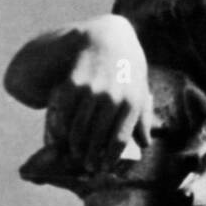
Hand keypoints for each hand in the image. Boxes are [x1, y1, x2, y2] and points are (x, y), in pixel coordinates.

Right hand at [5, 15, 153, 172]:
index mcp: (132, 101)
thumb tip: (144, 144)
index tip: (102, 168)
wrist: (109, 37)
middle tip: (86, 165)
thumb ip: (143, 117)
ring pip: (79, 127)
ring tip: (74, 154)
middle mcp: (113, 96)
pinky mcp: (74, 82)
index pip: (119, 139)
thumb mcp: (141, 90)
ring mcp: (93, 89)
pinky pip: (65, 112)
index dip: (109, 158)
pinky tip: (60, 136)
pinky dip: (61, 128)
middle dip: (90, 156)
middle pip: (97, 137)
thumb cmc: (127, 69)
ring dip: (74, 146)